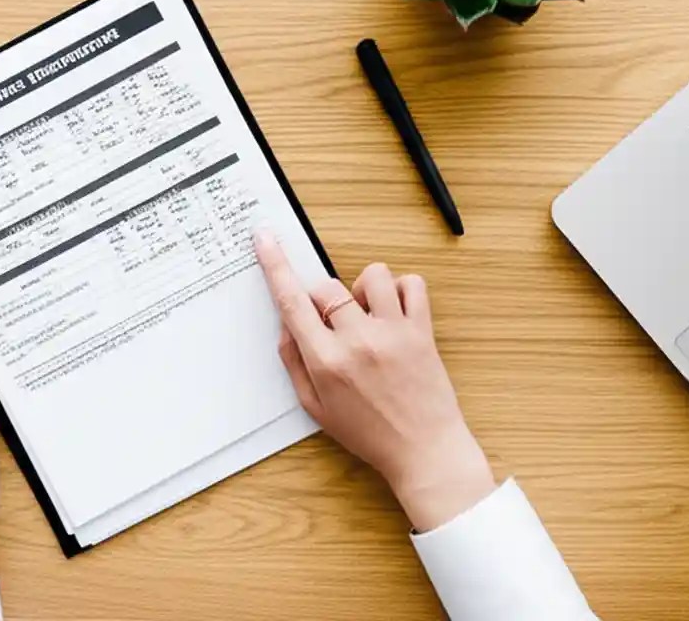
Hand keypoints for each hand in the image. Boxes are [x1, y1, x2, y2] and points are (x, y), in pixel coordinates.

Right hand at [253, 232, 495, 531]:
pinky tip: (393, 312)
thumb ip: (295, 363)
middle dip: (322, 299)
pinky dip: (401, 290)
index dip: (275, 266)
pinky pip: (411, 285)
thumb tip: (286, 326)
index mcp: (326, 361)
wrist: (423, 451)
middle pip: (327, 288)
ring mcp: (393, 333)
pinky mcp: (422, 331)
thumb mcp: (315, 408)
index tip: (265, 238)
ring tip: (366, 314)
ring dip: (362, 289)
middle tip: (333, 325)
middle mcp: (358, 341)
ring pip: (371, 276)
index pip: (292, 302)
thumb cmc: (368, 434)